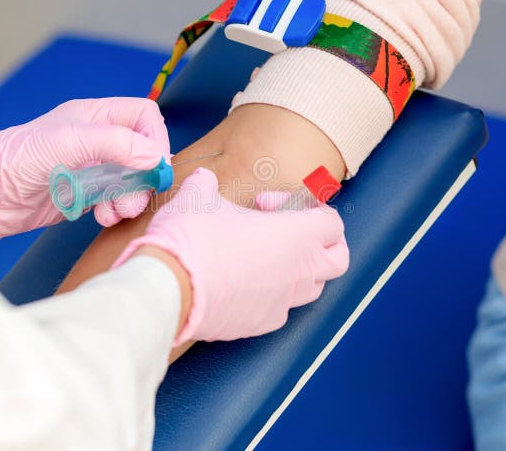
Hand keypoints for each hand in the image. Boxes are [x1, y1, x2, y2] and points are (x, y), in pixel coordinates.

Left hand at [0, 97, 170, 245]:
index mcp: (94, 116)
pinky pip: (116, 200)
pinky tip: (103, 216)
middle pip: (144, 151)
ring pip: (133, 179)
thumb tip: (155, 156)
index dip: (156, 137)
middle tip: (136, 197)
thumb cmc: (16, 159)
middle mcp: (97, 139)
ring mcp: (93, 168)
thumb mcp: (68, 143)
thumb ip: (115, 143)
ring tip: (117, 210)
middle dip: (145, 175)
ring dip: (131, 197)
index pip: (143, 116)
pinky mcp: (86, 194)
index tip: (155, 165)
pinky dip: (116, 209)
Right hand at [114, 168, 348, 344]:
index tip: (265, 205)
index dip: (304, 207)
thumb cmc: (192, 238)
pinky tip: (240, 283)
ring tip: (261, 256)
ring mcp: (281, 303)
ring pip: (310, 288)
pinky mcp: (259, 325)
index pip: (332, 222)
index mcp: (297, 237)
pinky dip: (270, 295)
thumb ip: (208, 184)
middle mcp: (299, 273)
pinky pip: (279, 309)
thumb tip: (203, 181)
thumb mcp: (199, 196)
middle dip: (320, 243)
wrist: (168, 289)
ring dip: (296, 269)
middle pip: (337, 260)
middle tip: (285, 231)